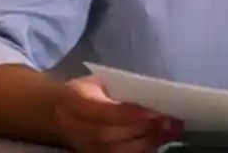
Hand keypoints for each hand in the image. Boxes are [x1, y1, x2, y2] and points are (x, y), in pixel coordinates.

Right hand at [51, 76, 182, 152]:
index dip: (129, 114)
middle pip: (112, 135)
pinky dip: (141, 151)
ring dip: (147, 142)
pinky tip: (158, 141)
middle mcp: (78, 127)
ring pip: (117, 150)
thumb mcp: (96, 81)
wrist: (56, 113)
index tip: (154, 112)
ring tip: (171, 131)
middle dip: (145, 129)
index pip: (103, 111)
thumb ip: (118, 87)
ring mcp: (84, 146)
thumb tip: (152, 92)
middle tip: (171, 121)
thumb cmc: (83, 92)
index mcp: (76, 100)